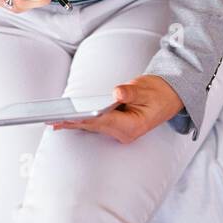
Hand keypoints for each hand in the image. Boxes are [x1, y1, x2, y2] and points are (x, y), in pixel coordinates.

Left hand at [49, 76, 184, 141]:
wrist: (169, 96)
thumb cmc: (158, 92)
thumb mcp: (146, 89)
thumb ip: (131, 92)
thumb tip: (116, 93)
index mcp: (133, 126)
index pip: (104, 122)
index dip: (86, 118)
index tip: (71, 116)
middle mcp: (125, 133)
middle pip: (94, 127)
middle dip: (74, 123)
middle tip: (53, 120)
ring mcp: (120, 131)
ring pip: (93, 127)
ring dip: (74, 123)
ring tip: (53, 120)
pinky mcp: (116, 126)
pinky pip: (96, 124)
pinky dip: (81, 120)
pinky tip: (67, 119)